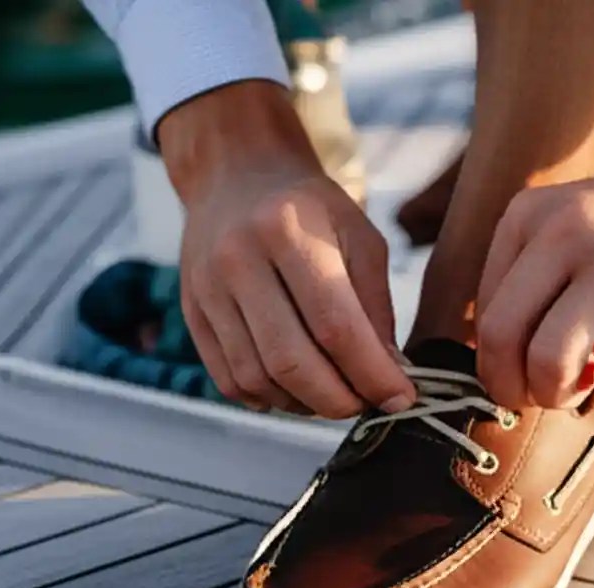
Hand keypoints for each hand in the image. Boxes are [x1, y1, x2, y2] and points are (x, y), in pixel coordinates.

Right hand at [160, 81, 413, 416]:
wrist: (235, 176)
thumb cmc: (311, 208)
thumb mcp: (360, 235)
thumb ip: (376, 304)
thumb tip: (390, 375)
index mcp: (287, 230)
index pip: (334, 325)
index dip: (372, 373)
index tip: (401, 399)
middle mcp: (238, 260)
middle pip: (290, 361)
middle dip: (338, 400)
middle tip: (368, 403)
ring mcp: (207, 290)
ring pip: (258, 378)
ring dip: (304, 404)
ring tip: (336, 395)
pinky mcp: (192, 313)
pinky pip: (229, 379)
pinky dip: (269, 399)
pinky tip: (297, 391)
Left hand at [476, 79, 593, 408]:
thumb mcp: (579, 221)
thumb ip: (533, 275)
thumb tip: (498, 363)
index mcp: (534, 214)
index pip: (483, 311)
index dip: (499, 360)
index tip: (530, 368)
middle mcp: (568, 232)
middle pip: (500, 340)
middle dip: (511, 389)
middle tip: (539, 397)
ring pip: (547, 366)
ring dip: (560, 397)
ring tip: (586, 382)